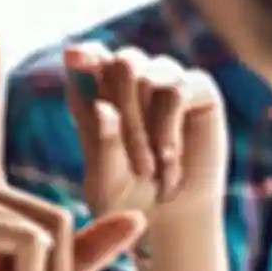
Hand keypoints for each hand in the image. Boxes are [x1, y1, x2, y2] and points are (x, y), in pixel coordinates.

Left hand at [63, 43, 227, 222]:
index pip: (87, 56)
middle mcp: (131, 79)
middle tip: (133, 163)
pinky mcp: (198, 88)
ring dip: (145, 128)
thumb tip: (103, 106)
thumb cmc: (125, 196)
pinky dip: (169, 130)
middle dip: (123, 109)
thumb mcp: (105, 177)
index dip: (84, 53)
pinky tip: (169, 160)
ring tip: (149, 169)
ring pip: (149, 77)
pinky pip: (178, 90)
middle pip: (123, 62)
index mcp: (96, 90)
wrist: (170, 217)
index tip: (73, 58)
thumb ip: (101, 142)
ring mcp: (165, 79)